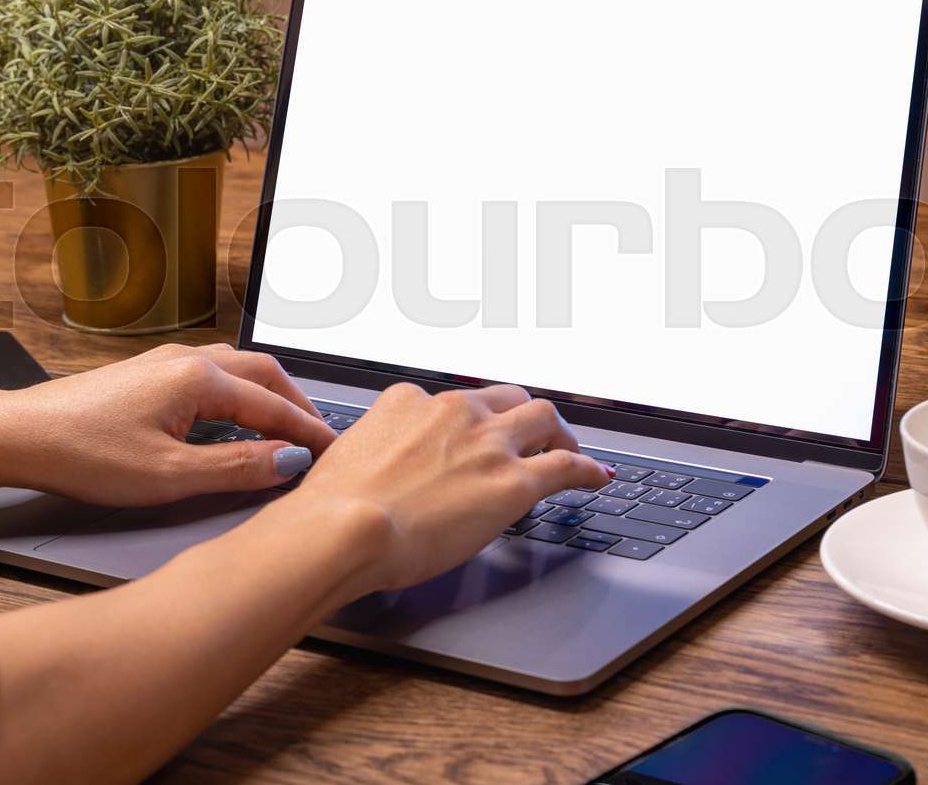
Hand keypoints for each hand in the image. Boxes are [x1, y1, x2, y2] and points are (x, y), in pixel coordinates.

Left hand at [0, 343, 335, 506]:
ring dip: (268, 395)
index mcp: (199, 379)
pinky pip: (211, 374)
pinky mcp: (146, 374)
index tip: (333, 452)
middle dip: (297, 403)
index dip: (309, 431)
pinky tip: (232, 419)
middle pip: (264, 373)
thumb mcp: (168, 475)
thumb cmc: (82, 454)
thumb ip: (236, 469)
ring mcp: (164, 362)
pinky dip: (239, 394)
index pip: (274, 404)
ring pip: (237, 369)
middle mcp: (186, 359)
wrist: (17, 434)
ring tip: (284, 427)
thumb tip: (287, 462)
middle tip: (318, 436)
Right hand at [284, 383, 611, 593]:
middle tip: (529, 437)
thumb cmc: (332, 509)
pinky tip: (595, 477)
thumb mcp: (344, 463)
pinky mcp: (513, 482)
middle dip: (520, 416)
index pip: (448, 404)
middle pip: (505, 398)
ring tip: (567, 449)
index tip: (469, 437)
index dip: (466, 423)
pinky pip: (565, 466)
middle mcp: (453, 413)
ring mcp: (487, 444)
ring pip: (542, 417)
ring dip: (558, 432)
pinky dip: (586, 468)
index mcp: (408, 403)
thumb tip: (368, 478)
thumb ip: (369, 460)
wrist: (343, 529)